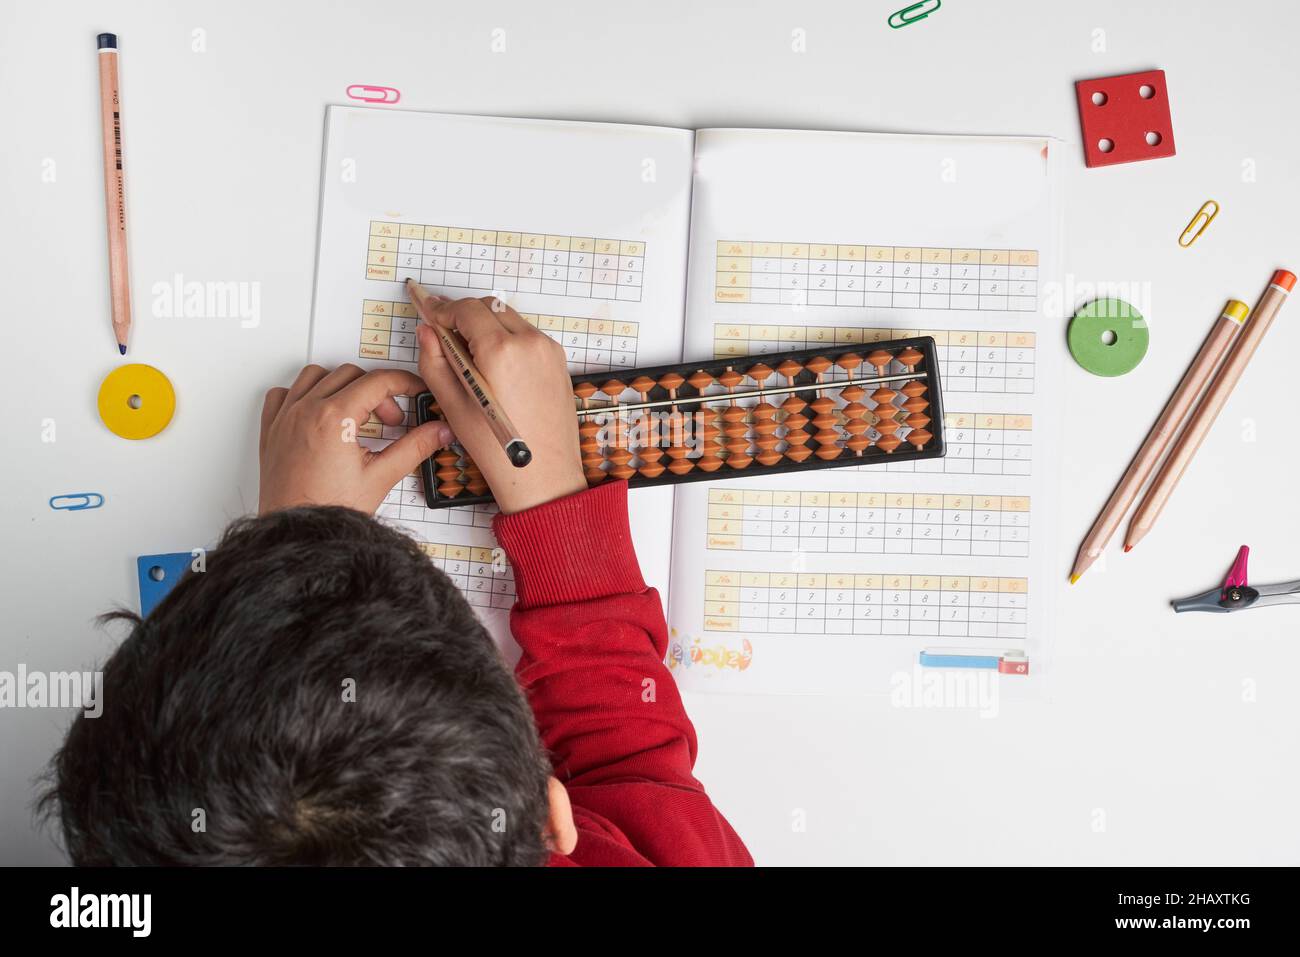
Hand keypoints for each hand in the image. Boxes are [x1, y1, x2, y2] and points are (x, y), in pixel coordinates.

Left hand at [259, 364, 453, 514]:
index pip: (378, 382)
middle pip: (351, 375)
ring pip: (316, 376)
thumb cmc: (329, 511)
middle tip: (391, 420)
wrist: (298, 535)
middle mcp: (307, 411)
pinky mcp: (271, 430)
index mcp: (335, 418)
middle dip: (377, 392)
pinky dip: (303, 394)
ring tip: (355, 411)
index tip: (414, 391)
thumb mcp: (381, 477)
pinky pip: (283, 393)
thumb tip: (438, 431)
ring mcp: (285, 418)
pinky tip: (318, 413)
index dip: (404, 383)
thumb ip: (414, 448)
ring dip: (340, 385)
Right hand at [417, 296, 584, 513]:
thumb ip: (435, 361)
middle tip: (443, 333)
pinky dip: (507, 338)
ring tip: (468, 353)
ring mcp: (548, 350)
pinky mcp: (558, 361)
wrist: (543, 474)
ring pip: (509, 318)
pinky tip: (493, 365)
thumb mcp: (453, 405)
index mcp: (502, 350)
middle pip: (489, 307)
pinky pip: (527, 335)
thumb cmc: (499, 448)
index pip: (466, 309)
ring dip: (486, 325)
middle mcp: (530, 343)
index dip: (442, 308)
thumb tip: (427, 333)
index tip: (428, 310)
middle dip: (463, 315)